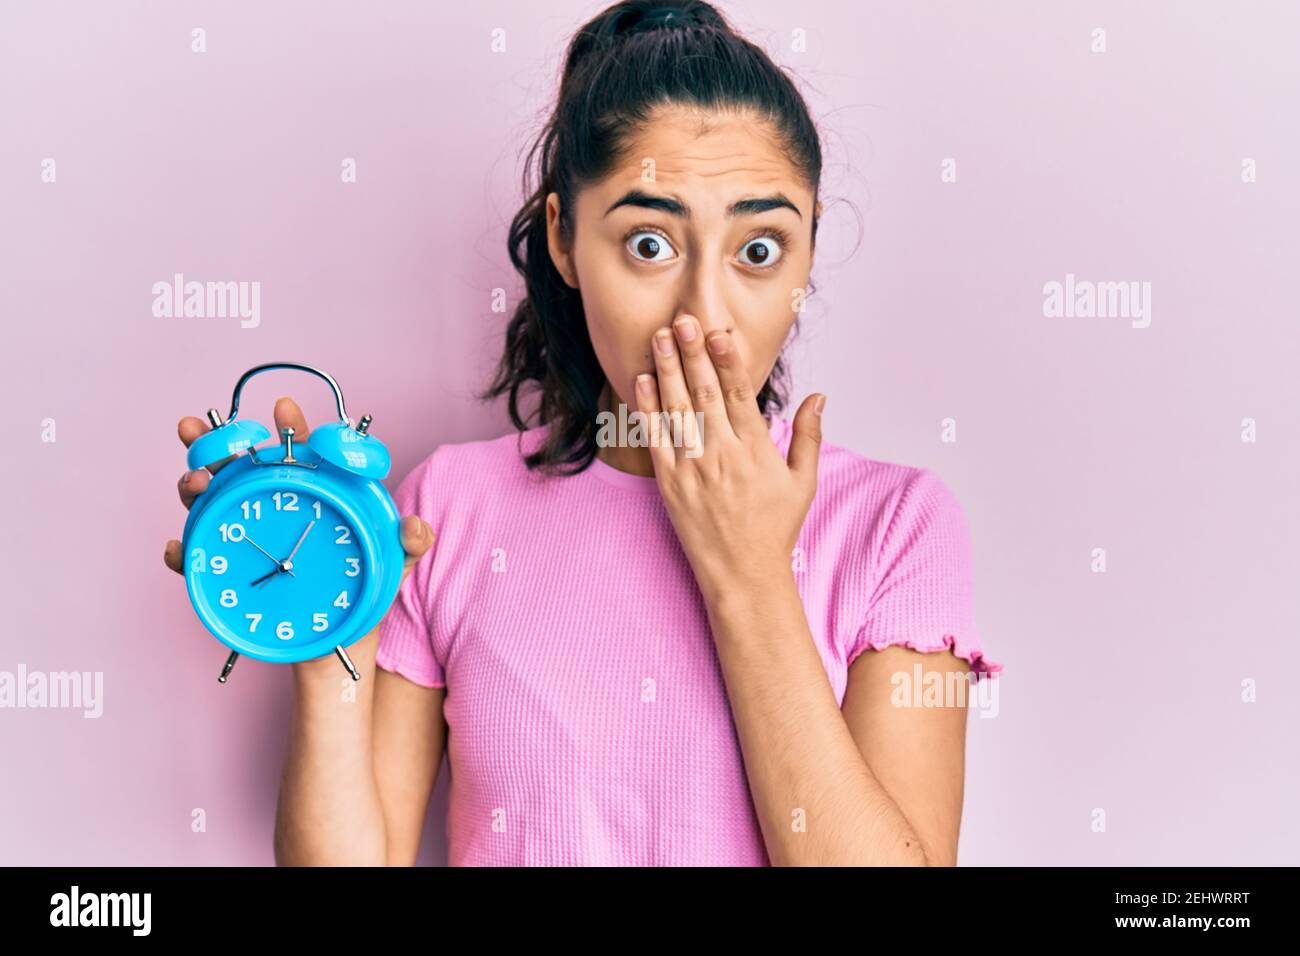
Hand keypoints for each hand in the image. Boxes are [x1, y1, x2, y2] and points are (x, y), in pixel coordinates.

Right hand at [163, 397, 437, 663]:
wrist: (337, 639)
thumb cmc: (362, 587)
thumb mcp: (393, 564)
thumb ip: (409, 543)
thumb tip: (416, 528)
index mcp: (311, 494)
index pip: (301, 453)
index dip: (291, 427)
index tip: (283, 408)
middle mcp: (271, 507)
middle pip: (236, 467)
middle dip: (211, 443)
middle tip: (196, 431)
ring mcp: (246, 536)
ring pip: (208, 502)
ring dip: (192, 488)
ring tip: (193, 485)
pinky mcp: (228, 571)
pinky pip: (197, 558)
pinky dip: (182, 551)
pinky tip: (178, 548)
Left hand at [632, 315, 824, 607]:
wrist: (743, 574)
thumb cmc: (775, 528)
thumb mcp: (804, 482)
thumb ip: (810, 436)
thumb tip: (818, 396)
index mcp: (756, 451)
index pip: (740, 395)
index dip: (727, 361)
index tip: (718, 333)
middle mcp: (723, 455)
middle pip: (705, 394)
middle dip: (693, 355)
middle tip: (683, 320)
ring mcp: (694, 469)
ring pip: (677, 410)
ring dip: (668, 371)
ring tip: (661, 337)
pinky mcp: (670, 483)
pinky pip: (656, 439)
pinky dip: (649, 409)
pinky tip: (645, 381)